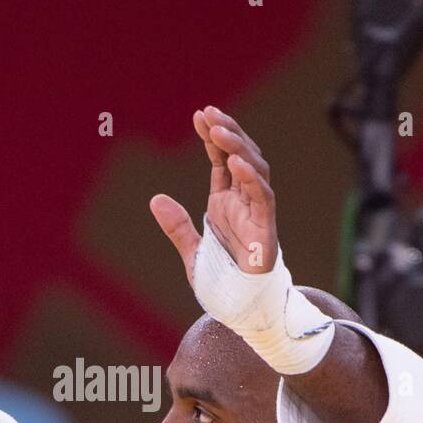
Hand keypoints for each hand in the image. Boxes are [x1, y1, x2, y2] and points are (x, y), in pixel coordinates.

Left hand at [150, 105, 277, 277]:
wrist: (243, 310)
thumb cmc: (224, 283)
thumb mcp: (192, 251)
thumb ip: (177, 226)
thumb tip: (156, 199)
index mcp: (226, 205)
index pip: (222, 162)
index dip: (212, 138)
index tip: (200, 115)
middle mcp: (244, 203)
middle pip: (241, 156)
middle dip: (226, 132)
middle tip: (209, 112)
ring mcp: (257, 213)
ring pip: (255, 169)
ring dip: (238, 147)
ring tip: (219, 129)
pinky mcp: (266, 228)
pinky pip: (262, 196)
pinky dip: (250, 177)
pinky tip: (234, 161)